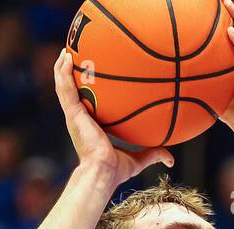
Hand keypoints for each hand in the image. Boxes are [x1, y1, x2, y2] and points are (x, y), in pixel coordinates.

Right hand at [53, 51, 173, 184]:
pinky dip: (63, 72)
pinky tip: (66, 56)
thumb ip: (153, 154)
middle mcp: (79, 119)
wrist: (103, 172)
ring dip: (62, 68)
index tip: (90, 78)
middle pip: (72, 92)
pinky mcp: (72, 114)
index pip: (87, 105)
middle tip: (74, 57)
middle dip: (70, 74)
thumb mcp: (137, 159)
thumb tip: (171, 159)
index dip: (86, 91)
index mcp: (90, 127)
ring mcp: (73, 116)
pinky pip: (65, 88)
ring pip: (63, 86)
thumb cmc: (115, 169)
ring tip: (65, 51)